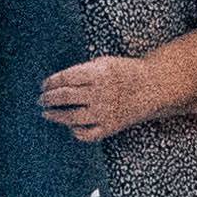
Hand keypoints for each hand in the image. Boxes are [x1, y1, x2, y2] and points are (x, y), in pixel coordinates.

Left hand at [40, 56, 166, 142]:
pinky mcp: (111, 126)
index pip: (64, 78)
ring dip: (55, 116)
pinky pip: (87, 134)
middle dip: (48, 99)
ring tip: (47, 114)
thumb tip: (57, 82)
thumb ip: (83, 70)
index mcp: (98, 74)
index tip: (43, 86)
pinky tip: (71, 127)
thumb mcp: (105, 62)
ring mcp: (105, 112)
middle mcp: (100, 93)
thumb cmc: (126, 72)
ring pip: (71, 117)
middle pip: (64, 97)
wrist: (154, 87)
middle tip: (41, 100)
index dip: (50, 83)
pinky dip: (76, 132)